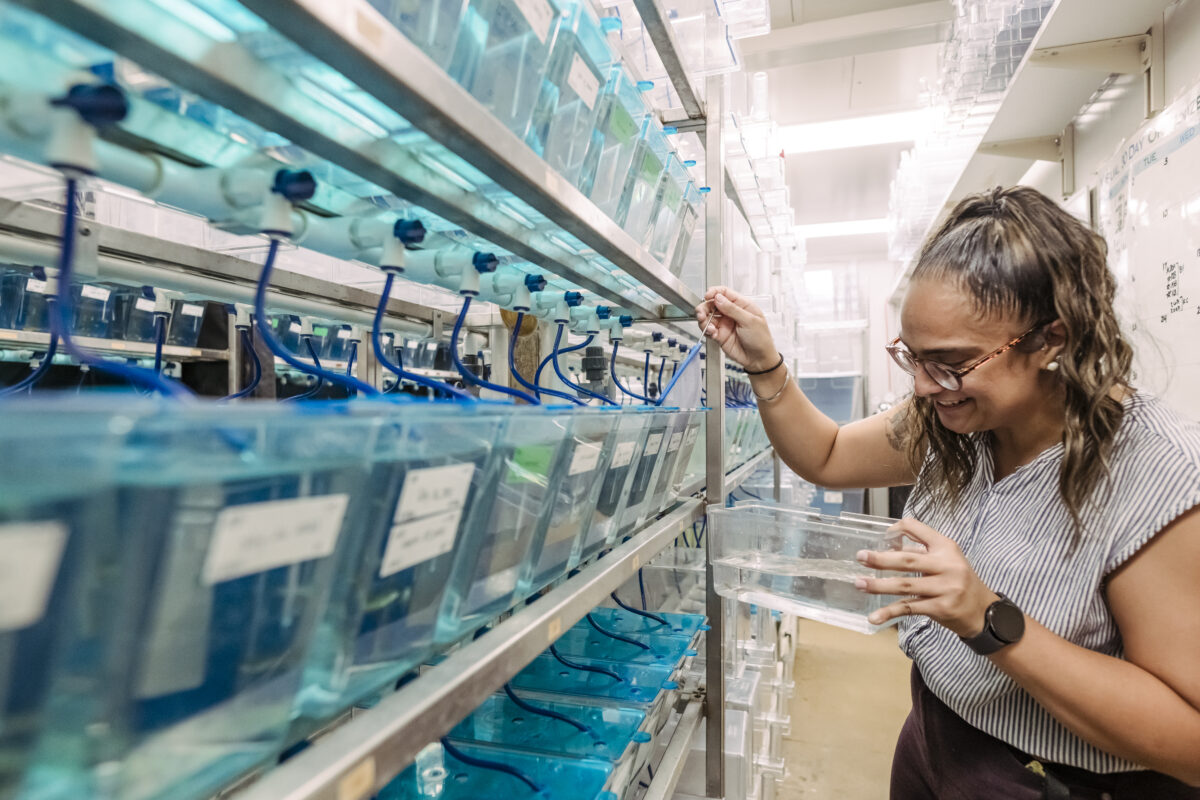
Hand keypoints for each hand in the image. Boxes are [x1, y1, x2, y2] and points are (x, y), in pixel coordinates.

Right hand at [694, 286, 778, 371]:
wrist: (759, 359)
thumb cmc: (761, 339)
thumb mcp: (749, 321)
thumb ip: (732, 309)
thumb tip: (719, 298)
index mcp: (741, 305)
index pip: (724, 293)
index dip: (714, 292)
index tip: (707, 296)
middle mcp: (731, 313)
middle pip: (712, 304)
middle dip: (705, 307)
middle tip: (701, 313)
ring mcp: (724, 324)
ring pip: (708, 316)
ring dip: (704, 319)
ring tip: (707, 325)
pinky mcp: (719, 335)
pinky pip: (708, 329)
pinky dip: (706, 330)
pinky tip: (711, 332)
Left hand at [853, 517, 998, 636]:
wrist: (984, 611)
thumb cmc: (960, 581)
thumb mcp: (948, 558)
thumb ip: (923, 550)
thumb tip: (891, 545)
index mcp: (946, 547)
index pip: (918, 529)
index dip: (898, 530)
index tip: (883, 536)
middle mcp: (947, 565)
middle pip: (907, 560)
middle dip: (881, 559)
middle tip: (861, 557)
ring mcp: (944, 588)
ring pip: (905, 585)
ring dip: (879, 585)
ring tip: (860, 583)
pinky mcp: (940, 608)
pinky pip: (909, 608)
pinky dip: (889, 613)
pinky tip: (874, 617)